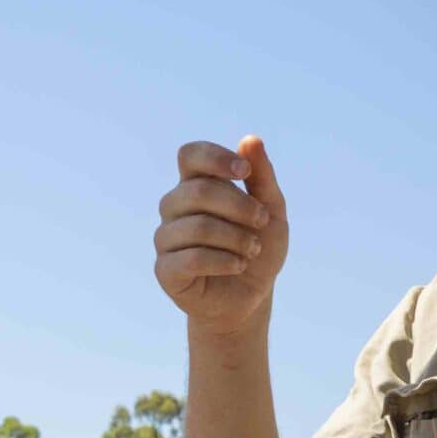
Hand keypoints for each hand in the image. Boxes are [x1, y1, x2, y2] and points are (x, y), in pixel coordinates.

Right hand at [154, 135, 288, 336]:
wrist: (250, 297)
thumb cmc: (257, 248)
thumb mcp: (271, 211)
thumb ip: (262, 177)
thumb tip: (250, 140)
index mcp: (195, 185)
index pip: (190, 155)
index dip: (215, 158)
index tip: (244, 172)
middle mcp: (174, 207)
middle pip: (197, 191)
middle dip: (239, 206)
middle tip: (262, 221)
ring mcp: (166, 238)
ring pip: (197, 226)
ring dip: (236, 238)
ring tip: (252, 250)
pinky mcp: (165, 270)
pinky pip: (192, 258)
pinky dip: (224, 261)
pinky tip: (238, 265)